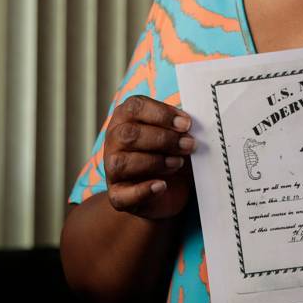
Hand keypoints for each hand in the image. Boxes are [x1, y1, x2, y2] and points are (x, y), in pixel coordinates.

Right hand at [104, 95, 194, 219]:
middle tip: (188, 145)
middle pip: (129, 134)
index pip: (135, 107)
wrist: (168, 189)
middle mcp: (114, 141)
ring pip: (121, 162)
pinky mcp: (117, 195)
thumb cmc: (170, 152)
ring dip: (155, 162)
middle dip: (163, 139)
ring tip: (178, 163)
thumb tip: (190, 123)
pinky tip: (162, 186)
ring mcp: (112, 169)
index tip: (186, 124)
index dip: (162, 114)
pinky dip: (143, 191)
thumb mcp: (175, 134)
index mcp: (125, 118)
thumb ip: (179, 126)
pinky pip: (121, 195)